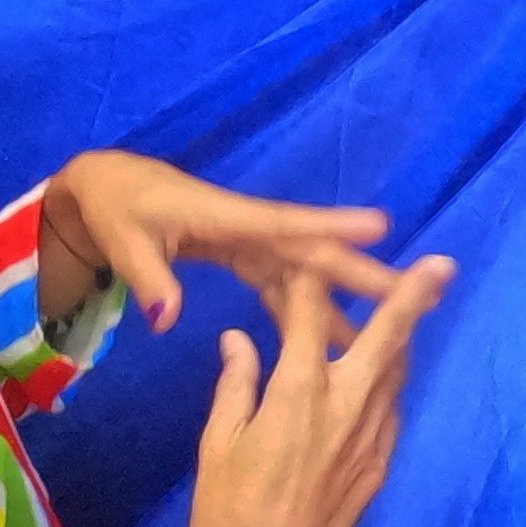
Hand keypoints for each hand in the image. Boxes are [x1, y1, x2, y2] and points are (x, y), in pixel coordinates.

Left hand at [38, 151, 404, 336]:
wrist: (108, 189)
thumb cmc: (116, 211)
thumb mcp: (125, 244)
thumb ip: (149, 279)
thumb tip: (167, 318)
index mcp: (224, 217)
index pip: (283, 223)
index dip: (329, 225)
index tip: (380, 227)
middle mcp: (248, 226)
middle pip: (312, 251)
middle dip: (363, 272)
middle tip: (417, 290)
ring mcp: (249, 240)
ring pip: (306, 270)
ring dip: (347, 296)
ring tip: (395, 324)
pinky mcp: (243, 252)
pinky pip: (285, 281)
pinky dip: (309, 306)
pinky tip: (336, 337)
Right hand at [162, 259, 451, 526]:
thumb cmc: (225, 513)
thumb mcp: (218, 442)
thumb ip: (236, 383)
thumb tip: (240, 340)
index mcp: (295, 397)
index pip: (310, 321)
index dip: (312, 282)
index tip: (314, 255)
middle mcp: (343, 411)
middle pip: (386, 341)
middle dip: (413, 298)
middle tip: (441, 265)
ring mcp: (368, 442)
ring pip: (396, 375)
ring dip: (404, 339)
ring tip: (415, 306)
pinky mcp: (377, 469)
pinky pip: (391, 413)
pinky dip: (390, 384)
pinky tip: (384, 373)